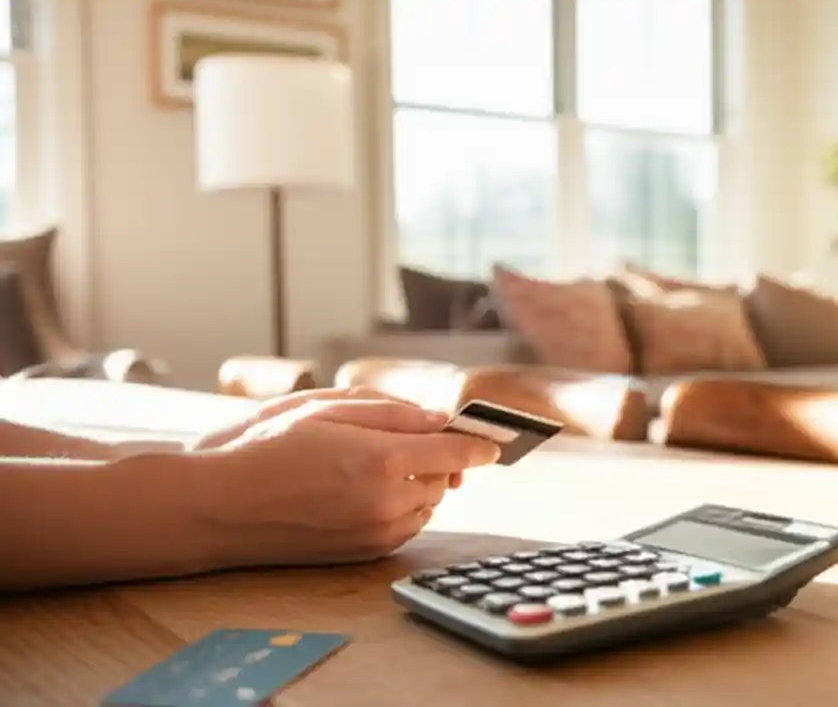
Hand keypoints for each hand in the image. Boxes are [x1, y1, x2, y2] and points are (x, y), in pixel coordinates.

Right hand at [197, 398, 499, 567]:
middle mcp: (387, 500)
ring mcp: (376, 532)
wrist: (218, 508)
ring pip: (427, 504)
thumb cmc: (265, 448)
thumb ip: (390, 412)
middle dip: (439, 457)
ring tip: (379, 464)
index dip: (478, 442)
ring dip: (420, 483)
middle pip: (445, 478)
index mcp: (382, 459)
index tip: (493, 440)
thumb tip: (438, 419)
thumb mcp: (325, 408)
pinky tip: (369, 490)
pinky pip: (405, 526)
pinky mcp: (363, 553)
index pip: (456, 451)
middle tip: (416, 440)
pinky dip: (403, 507)